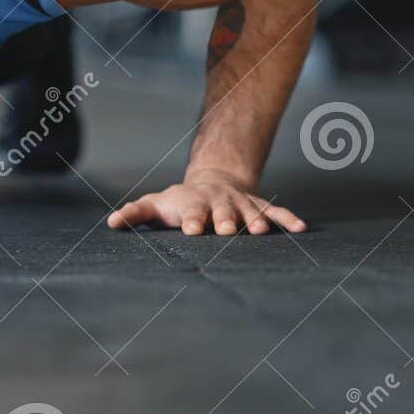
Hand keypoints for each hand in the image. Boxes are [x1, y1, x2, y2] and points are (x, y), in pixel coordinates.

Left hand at [106, 177, 305, 234]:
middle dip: (226, 220)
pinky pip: (277, 212)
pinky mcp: (261, 208)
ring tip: (262, 231)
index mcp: (194, 204)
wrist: (212, 182)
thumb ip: (135, 213)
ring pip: (251, 211)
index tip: (192, 230)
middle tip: (228, 230)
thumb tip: (111, 223)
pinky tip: (302, 229)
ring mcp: (242, 205)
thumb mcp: (156, 205)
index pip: (192, 212)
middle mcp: (220, 203)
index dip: (192, 220)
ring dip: (257, 221)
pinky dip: (288, 220)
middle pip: (223, 211)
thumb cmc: (179, 201)